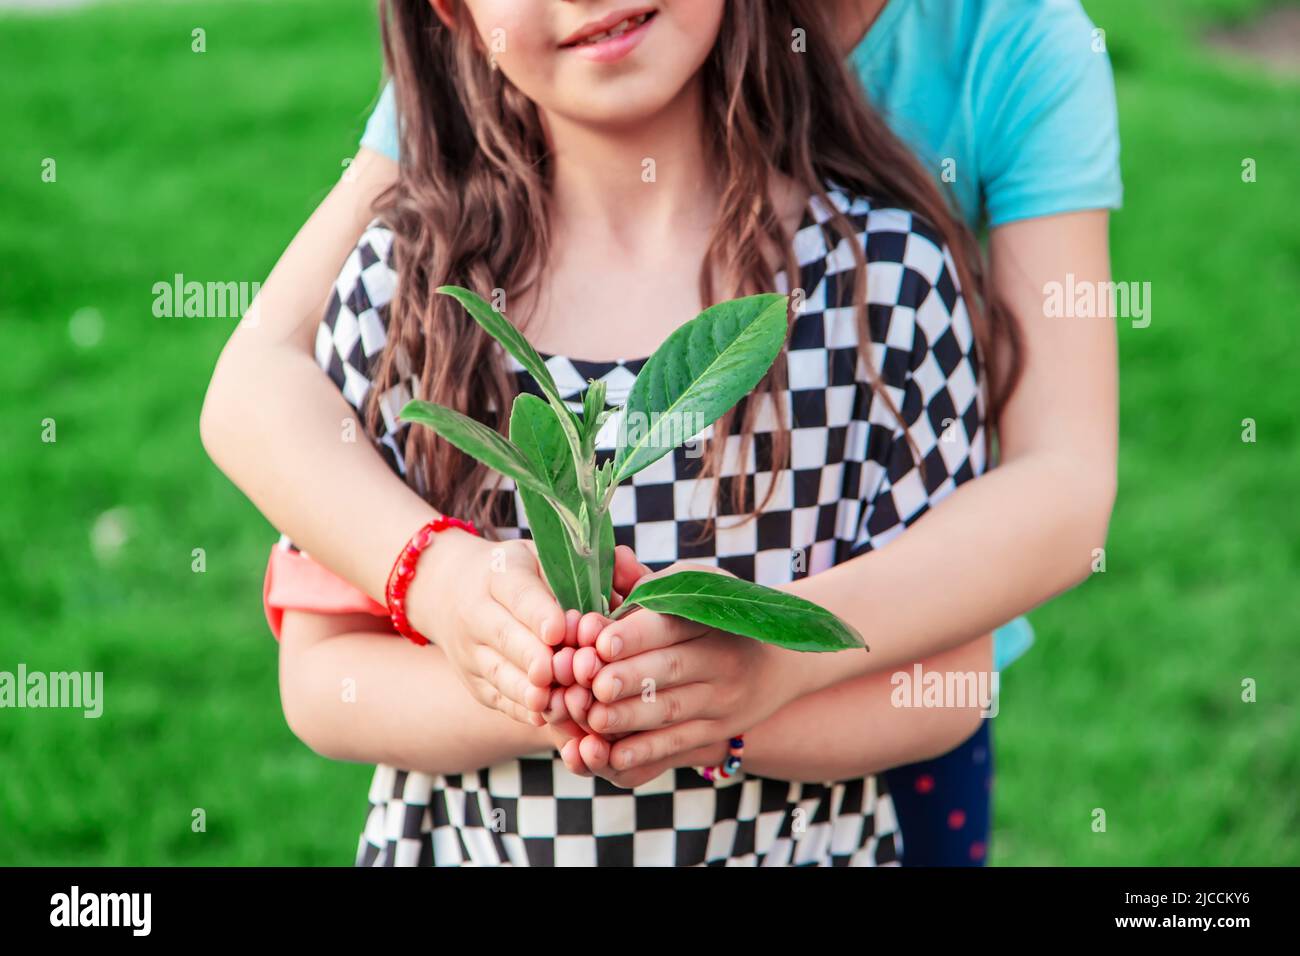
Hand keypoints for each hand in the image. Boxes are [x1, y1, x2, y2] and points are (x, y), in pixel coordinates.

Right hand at [409, 532, 564, 725]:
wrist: (452, 591)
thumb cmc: (519, 574)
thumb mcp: (542, 557)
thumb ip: (582, 570)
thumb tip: (627, 579)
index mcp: (500, 573)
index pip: (519, 592)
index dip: (538, 613)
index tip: (558, 631)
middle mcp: (477, 611)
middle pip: (505, 636)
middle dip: (531, 657)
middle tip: (554, 672)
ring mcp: (470, 650)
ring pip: (498, 673)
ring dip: (525, 691)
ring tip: (549, 701)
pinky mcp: (474, 681)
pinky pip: (497, 697)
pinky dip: (521, 710)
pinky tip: (544, 718)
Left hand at [579, 562, 794, 778]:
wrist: (779, 661)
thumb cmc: (718, 617)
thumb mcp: (696, 589)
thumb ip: (649, 582)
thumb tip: (615, 558)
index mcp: (711, 617)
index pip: (671, 624)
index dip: (635, 633)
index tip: (599, 641)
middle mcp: (722, 658)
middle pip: (671, 668)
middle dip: (628, 678)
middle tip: (591, 684)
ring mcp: (722, 698)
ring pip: (672, 709)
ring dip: (630, 718)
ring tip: (593, 720)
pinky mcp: (718, 730)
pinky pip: (680, 742)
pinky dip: (647, 752)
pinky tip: (615, 757)